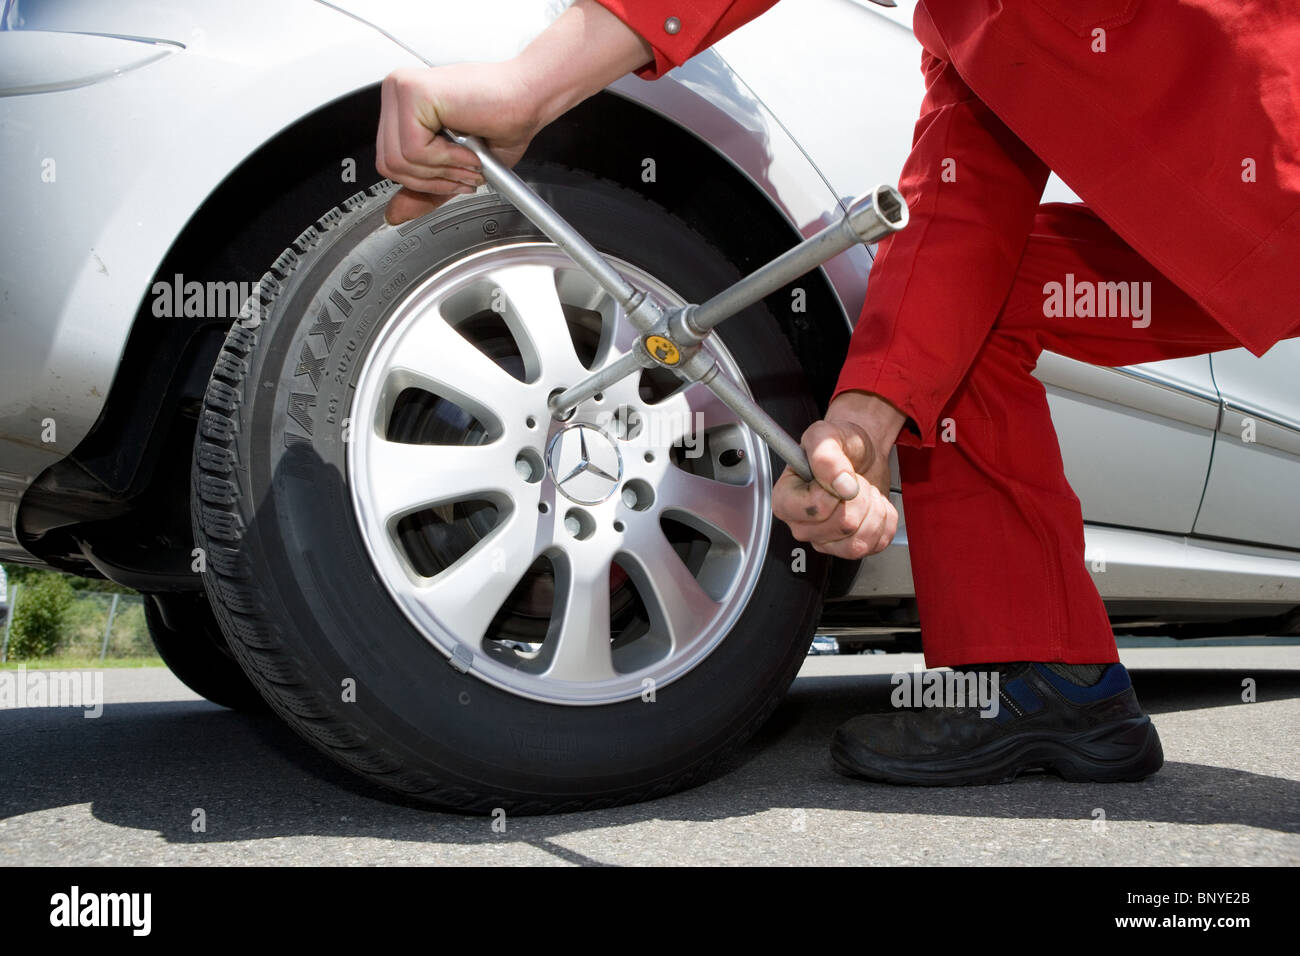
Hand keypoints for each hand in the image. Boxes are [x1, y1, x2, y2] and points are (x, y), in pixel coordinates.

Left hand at [376, 61, 539, 224]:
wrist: (529, 96)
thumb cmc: (502, 121)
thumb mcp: (454, 167)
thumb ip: (423, 188)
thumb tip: (394, 215)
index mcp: (402, 106)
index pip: (388, 161)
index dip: (424, 181)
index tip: (455, 177)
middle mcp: (397, 93)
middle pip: (388, 165)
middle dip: (433, 180)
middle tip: (465, 172)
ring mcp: (402, 89)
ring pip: (399, 160)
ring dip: (443, 170)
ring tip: (468, 160)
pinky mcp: (414, 92)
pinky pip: (413, 150)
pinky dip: (446, 158)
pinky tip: (467, 148)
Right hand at [772, 396, 901, 558]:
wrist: (861, 453)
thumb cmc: (838, 444)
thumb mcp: (825, 435)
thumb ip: (826, 456)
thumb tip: (841, 483)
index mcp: (786, 500)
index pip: (817, 509)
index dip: (836, 490)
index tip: (839, 475)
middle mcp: (802, 525)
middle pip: (844, 525)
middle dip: (860, 498)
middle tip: (854, 481)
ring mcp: (825, 541)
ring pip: (859, 542)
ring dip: (874, 511)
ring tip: (864, 493)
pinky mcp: (849, 549)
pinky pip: (876, 544)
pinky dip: (885, 521)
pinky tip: (874, 506)